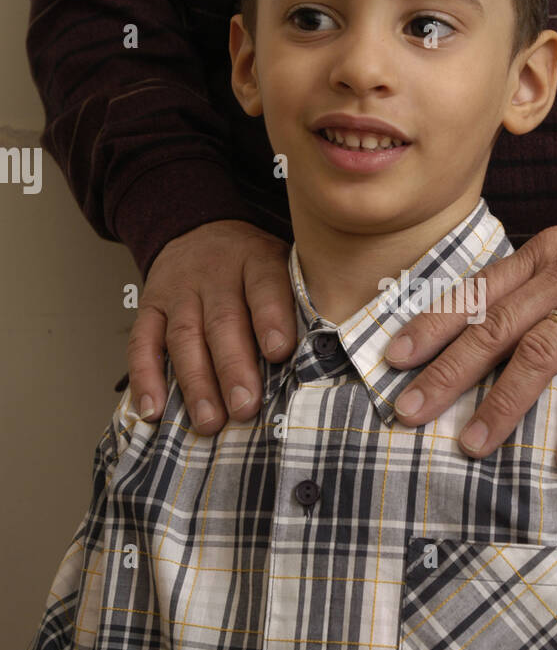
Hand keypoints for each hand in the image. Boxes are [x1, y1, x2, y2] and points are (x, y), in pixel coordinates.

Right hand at [128, 219, 295, 433]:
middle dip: (233, 367)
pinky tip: (153, 409)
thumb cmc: (255, 267)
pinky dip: (145, 378)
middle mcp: (215, 273)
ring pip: (184, 336)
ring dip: (196, 382)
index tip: (280, 353)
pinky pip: (143, 342)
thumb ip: (299, 303)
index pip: (265, 286)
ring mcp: (179, 290)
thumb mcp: (284, 265)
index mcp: (257, 259)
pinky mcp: (150, 306)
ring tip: (210, 420)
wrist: (201, 229)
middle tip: (245, 407)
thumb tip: (319, 360)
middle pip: (223, 321)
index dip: (271, 318)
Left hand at [384, 196, 556, 472]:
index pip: (475, 292)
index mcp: (542, 256)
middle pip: (494, 326)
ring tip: (471, 444)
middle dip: (445, 372)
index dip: (430, 325)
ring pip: (541, 352)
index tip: (392, 358)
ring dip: (502, 402)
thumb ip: (537, 286)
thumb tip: (487, 328)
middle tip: (407, 411)